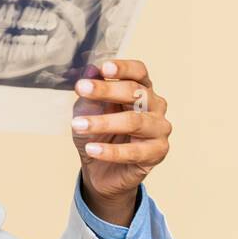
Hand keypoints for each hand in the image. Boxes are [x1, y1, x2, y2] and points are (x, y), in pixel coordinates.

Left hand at [70, 59, 171, 225]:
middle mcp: (155, 106)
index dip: (123, 68)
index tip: (104, 68)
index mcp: (142, 89)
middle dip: (106, 90)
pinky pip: (134, 152)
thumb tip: (91, 70)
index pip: (138, 72)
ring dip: (104, 122)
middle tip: (82, 89)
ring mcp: (159, 129)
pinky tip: (91, 149)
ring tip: (78, 125)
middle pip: (136, 92)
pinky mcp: (157, 152)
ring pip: (134, 122)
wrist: (101, 169)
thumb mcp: (88, 111)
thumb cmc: (100, 134)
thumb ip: (91, 93)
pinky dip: (110, 151)